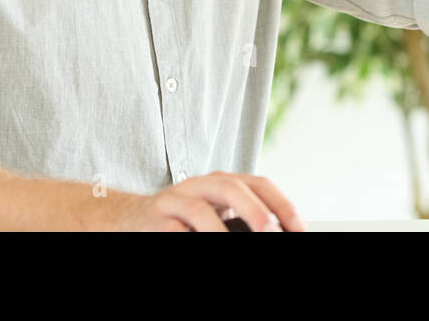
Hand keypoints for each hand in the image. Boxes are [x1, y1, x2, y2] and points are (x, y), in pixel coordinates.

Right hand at [113, 171, 305, 231]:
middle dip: (254, 210)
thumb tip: (275, 232)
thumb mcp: (215, 215)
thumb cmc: (181, 220)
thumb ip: (242, 220)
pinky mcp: (155, 219)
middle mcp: (199, 186)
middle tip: (270, 233)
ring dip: (218, 231)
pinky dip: (188, 237)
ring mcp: (175, 200)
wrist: (129, 218)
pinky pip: (173, 229)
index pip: (258, 183)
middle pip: (230, 187)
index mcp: (221, 183)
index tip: (299, 228)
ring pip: (199, 209)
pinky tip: (197, 243)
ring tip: (232, 245)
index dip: (281, 203)